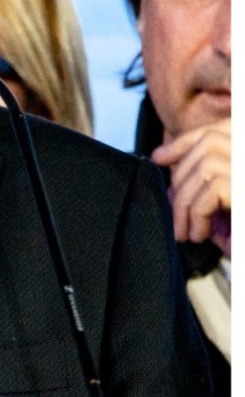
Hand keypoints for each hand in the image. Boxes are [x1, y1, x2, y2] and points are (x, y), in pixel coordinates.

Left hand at [153, 117, 230, 252]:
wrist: (244, 267)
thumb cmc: (239, 237)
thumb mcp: (219, 206)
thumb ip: (200, 183)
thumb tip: (165, 164)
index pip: (220, 129)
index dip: (185, 141)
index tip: (159, 157)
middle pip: (209, 144)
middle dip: (180, 177)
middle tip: (176, 213)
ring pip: (206, 166)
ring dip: (185, 201)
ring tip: (185, 230)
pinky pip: (212, 190)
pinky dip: (196, 213)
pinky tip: (199, 234)